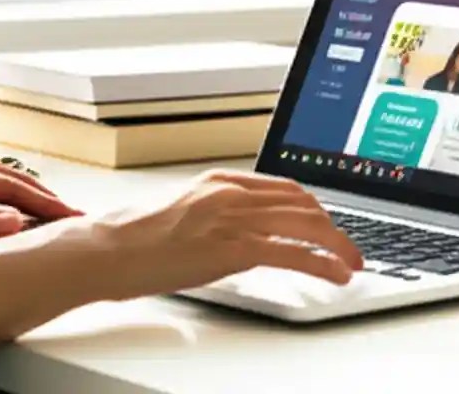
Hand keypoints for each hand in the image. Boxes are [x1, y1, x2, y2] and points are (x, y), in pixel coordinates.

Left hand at [0, 159, 81, 258]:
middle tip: (73, 214)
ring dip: (25, 194)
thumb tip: (13, 221)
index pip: (7, 186)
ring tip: (50, 211)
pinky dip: (4, 197)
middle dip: (42, 194)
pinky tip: (9, 210)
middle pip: (7, 176)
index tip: (71, 216)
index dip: (42, 202)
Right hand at [52, 169, 362, 300]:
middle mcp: (231, 193)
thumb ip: (212, 216)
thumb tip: (234, 235)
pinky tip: (336, 275)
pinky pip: (292, 254)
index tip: (327, 225)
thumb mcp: (180, 213)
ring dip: (338, 245)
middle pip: (303, 203)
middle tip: (348, 248)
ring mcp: (233, 219)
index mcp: (219, 181)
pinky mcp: (232, 248)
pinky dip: (322, 264)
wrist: (105, 248)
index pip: (283, 187)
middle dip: (333, 227)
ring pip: (306, 224)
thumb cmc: (131, 237)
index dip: (314, 208)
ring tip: (352, 264)